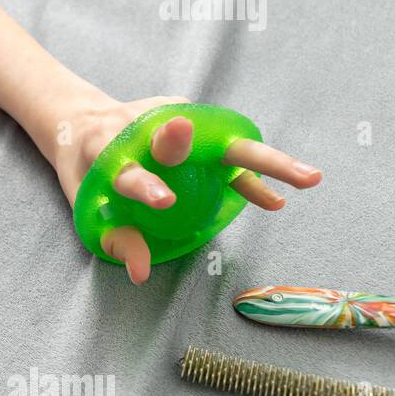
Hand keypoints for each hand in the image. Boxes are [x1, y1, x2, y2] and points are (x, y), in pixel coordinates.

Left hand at [52, 95, 321, 283]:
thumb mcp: (88, 209)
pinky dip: (251, 176)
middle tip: (236, 150)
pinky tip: (276, 198)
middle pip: (175, 142)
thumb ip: (117, 239)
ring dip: (266, 161)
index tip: (165, 201)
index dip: (146, 186)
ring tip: (310, 179)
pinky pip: (226, 154)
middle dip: (202, 148)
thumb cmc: (86, 176)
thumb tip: (141, 274)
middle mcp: (139, 131)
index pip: (128, 173)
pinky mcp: (194, 122)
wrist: (84, 124)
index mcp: (105, 153)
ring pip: (220, 143)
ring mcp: (170, 121)